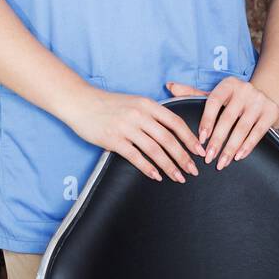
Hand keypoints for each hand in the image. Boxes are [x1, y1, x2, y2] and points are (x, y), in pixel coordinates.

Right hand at [66, 84, 203, 183]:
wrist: (80, 102)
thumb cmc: (107, 104)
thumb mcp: (133, 101)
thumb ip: (151, 113)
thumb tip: (170, 131)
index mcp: (147, 104)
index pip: (175, 123)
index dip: (190, 138)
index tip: (199, 151)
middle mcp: (139, 115)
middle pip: (168, 139)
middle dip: (183, 157)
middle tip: (193, 171)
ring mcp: (126, 127)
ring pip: (155, 150)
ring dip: (169, 166)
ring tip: (178, 177)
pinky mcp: (114, 140)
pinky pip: (136, 157)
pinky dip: (148, 168)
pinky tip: (156, 176)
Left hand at [165, 77, 278, 169]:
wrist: (267, 93)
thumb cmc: (234, 98)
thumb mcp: (215, 94)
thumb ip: (192, 93)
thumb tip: (169, 86)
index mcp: (228, 85)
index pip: (214, 102)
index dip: (207, 120)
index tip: (200, 139)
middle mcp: (245, 90)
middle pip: (228, 118)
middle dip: (217, 140)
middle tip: (208, 158)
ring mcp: (259, 101)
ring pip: (242, 128)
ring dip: (231, 147)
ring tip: (221, 162)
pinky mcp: (271, 112)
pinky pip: (258, 132)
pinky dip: (247, 146)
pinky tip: (238, 157)